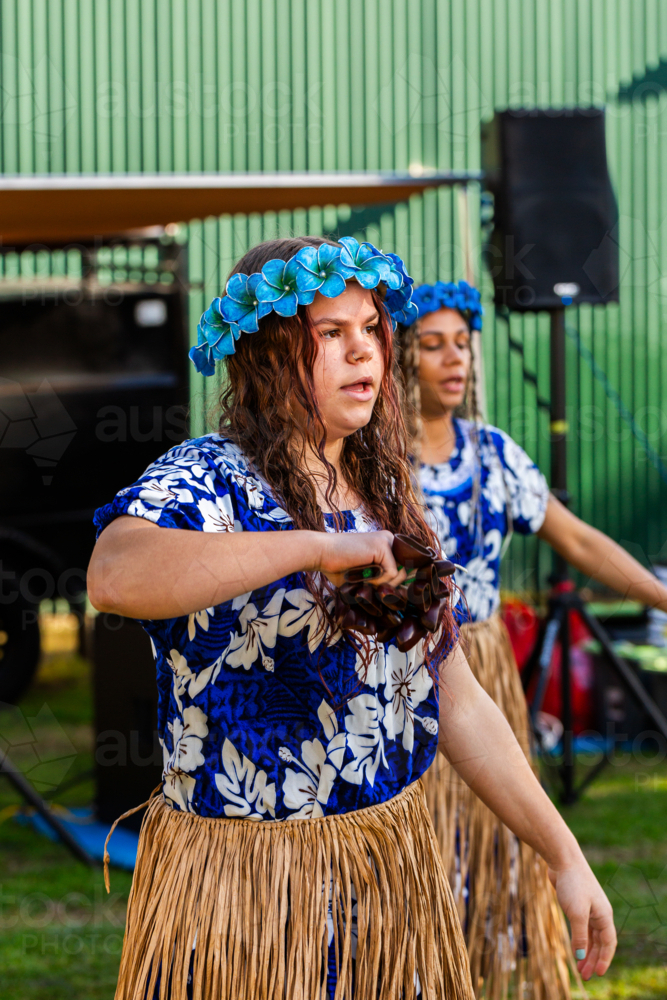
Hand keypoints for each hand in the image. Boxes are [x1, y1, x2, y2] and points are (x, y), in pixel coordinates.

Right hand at [314, 530, 406, 588]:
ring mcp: (388, 541)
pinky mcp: (383, 546)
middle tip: (369, 586)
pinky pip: (391, 573)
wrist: (320, 553)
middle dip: (389, 586)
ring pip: (399, 574)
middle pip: (405, 572)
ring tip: (364, 579)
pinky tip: (362, 574)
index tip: (382, 591)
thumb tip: (403, 597)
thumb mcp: (365, 576)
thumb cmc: (338, 567)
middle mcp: (390, 539)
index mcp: (387, 545)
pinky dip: (377, 581)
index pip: (404, 568)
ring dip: (381, 584)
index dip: (395, 584)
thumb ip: (382, 582)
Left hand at [548, 859, 615, 979]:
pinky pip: (581, 927)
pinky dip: (579, 940)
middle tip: (586, 975)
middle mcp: (599, 913)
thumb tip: (581, 957)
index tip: (598, 973)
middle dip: (593, 959)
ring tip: (579, 967)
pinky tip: (574, 948)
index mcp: (604, 915)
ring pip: (590, 936)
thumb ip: (580, 936)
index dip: (605, 959)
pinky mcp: (576, 904)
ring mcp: (588, 908)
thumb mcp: (577, 913)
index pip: (608, 943)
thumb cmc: (572, 884)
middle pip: (599, 942)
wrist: (563, 860)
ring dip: (585, 952)